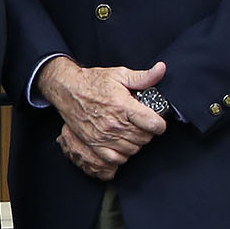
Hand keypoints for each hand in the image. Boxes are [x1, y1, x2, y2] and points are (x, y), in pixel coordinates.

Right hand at [37, 57, 167, 174]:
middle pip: (144, 138)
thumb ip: (144, 76)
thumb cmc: (93, 82)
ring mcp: (104, 136)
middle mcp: (114, 124)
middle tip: (141, 123)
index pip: (153, 124)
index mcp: (123, 106)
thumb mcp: (120, 75)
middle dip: (147, 132)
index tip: (157, 121)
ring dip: (135, 142)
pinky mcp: (94, 144)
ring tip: (131, 131)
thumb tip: (161, 69)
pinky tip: (121, 143)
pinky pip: (116, 159)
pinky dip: (122, 154)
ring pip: (133, 149)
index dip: (160, 124)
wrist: (68, 90)